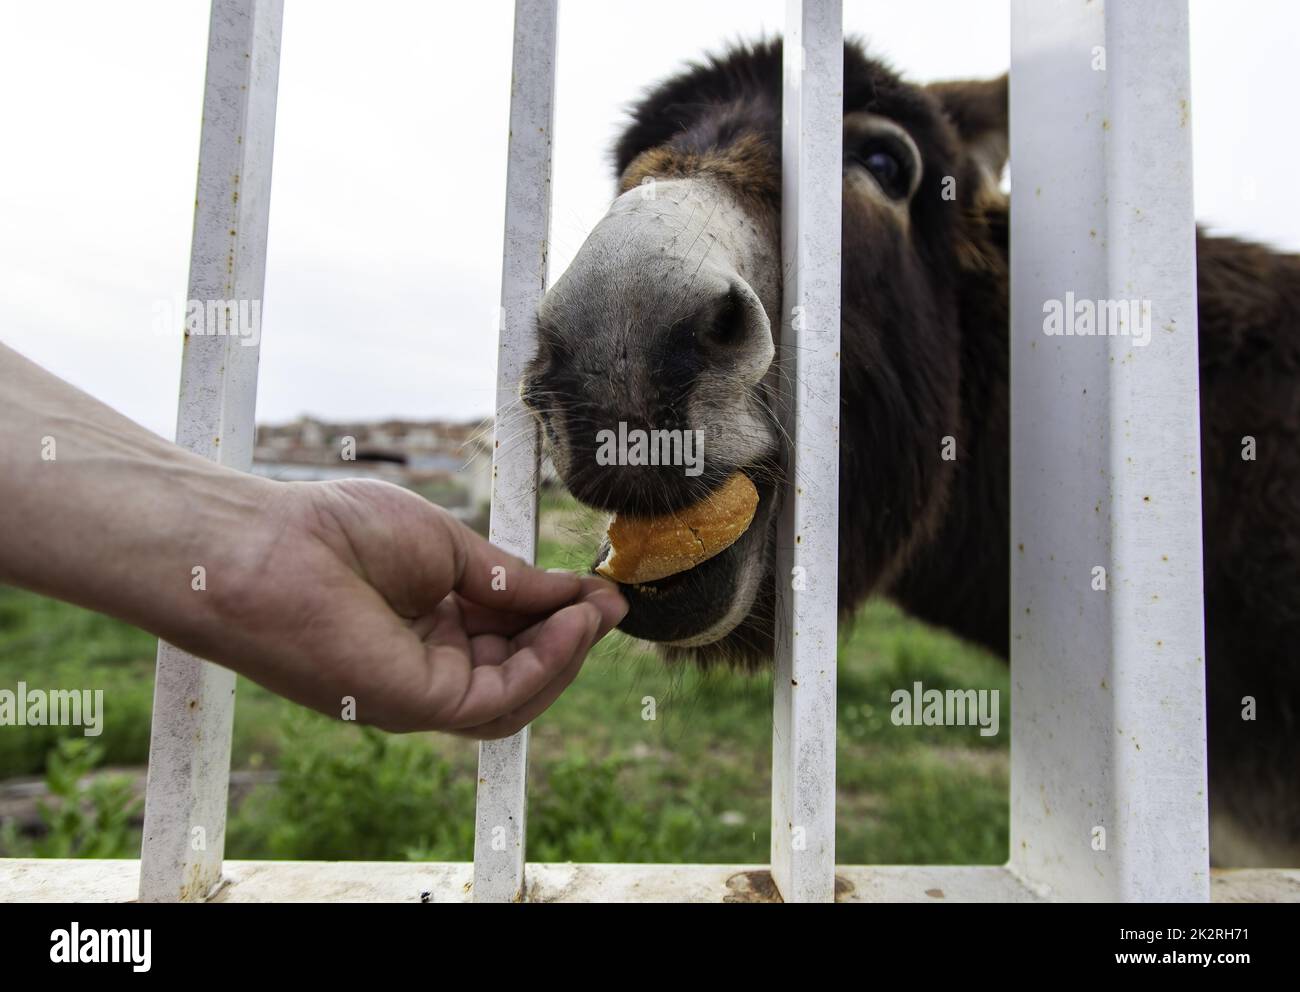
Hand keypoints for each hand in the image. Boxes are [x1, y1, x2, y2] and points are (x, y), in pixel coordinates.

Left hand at [205, 478, 626, 736]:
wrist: (265, 547)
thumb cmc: (337, 532)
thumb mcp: (446, 547)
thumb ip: (506, 579)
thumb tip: (569, 593)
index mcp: (426, 624)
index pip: (507, 634)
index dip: (556, 615)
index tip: (597, 589)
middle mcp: (425, 664)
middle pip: (518, 669)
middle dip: (569, 637)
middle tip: (609, 602)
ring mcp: (420, 691)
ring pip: (515, 695)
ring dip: (564, 657)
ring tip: (595, 613)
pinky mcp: (416, 705)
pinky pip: (498, 700)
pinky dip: (542, 666)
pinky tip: (569, 628)